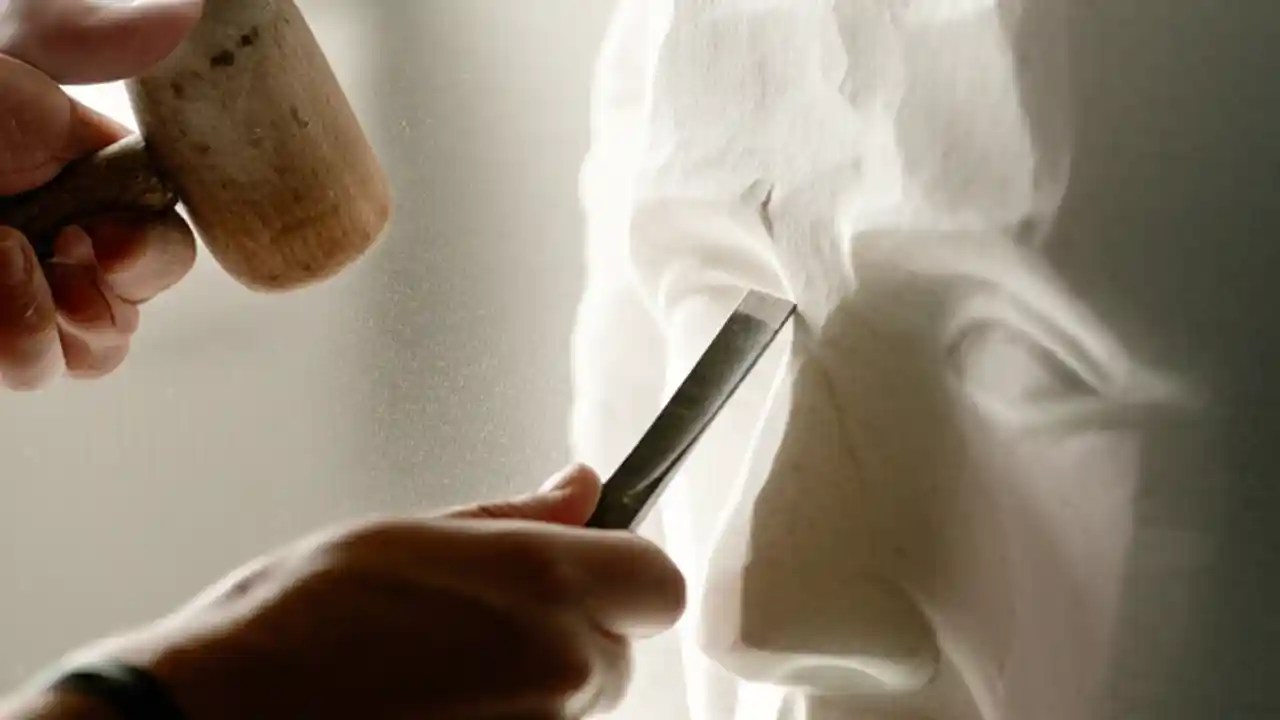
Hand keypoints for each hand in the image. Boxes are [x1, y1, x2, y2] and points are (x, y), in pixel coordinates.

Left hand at [0, 0, 202, 388]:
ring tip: (1, 258)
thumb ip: (88, 35)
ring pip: (69, 360)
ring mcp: (2, 292)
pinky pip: (19, 363)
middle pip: (121, 323)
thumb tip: (187, 10)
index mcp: (80, 186)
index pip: (159, 251)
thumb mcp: (4, 43)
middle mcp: (48, 246)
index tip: (104, 242)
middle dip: (105, 306)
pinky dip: (11, 337)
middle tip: (61, 255)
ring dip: (47, 328)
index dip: (149, 261)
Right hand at [32, 465, 685, 718]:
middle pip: (622, 647)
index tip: (588, 562)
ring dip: (539, 679)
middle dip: (576, 627)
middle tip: (483, 616)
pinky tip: (437, 703)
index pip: (659, 581)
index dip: (625, 568)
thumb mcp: (408, 536)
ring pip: (580, 698)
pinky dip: (509, 716)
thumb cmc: (294, 623)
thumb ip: (516, 518)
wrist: (220, 719)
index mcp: (542, 585)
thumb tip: (582, 489)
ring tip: (441, 664)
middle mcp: (561, 670)